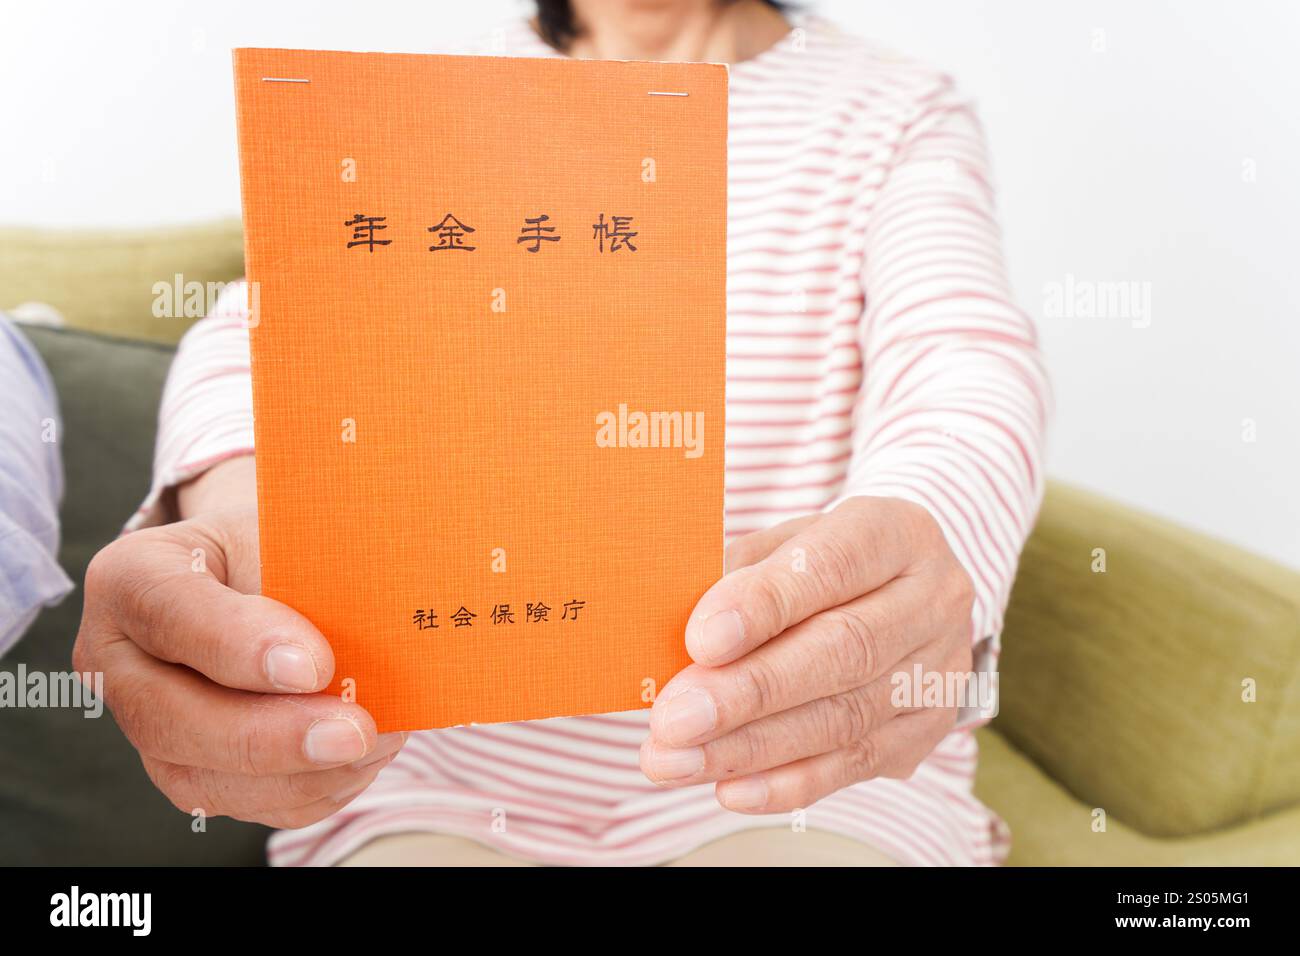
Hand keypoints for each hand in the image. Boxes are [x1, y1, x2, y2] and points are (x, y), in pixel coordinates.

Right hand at [73, 457, 403, 827]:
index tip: (315, 665)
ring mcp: (146, 723)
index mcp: (132, 578)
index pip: (169, 612)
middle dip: (270, 738)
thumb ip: (306, 579)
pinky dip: (307, 792)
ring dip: (297, 777)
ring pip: (198, 779)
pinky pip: (238, 803)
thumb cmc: (279, 545)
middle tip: (354, 732)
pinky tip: (359, 764)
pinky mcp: (185, 768)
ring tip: (374, 745)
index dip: (239, 645)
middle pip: (169, 719)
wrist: (268, 570)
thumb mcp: (288, 533)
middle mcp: (119, 660)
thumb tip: (372, 637)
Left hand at [641, 495, 975, 812]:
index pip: (831, 566)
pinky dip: (787, 783)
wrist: (897, 590)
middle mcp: (933, 599)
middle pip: (844, 651)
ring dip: (752, 748)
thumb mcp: (781, 544)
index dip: (764, 605)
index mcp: (895, 531)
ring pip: (846, 718)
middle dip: (749, 692)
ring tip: (677, 760)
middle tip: (674, 719)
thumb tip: (679, 636)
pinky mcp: (926, 730)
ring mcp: (938, 670)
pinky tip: (729, 789)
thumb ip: (738, 578)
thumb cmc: (818, 562)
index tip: (700, 640)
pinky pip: (855, 764)